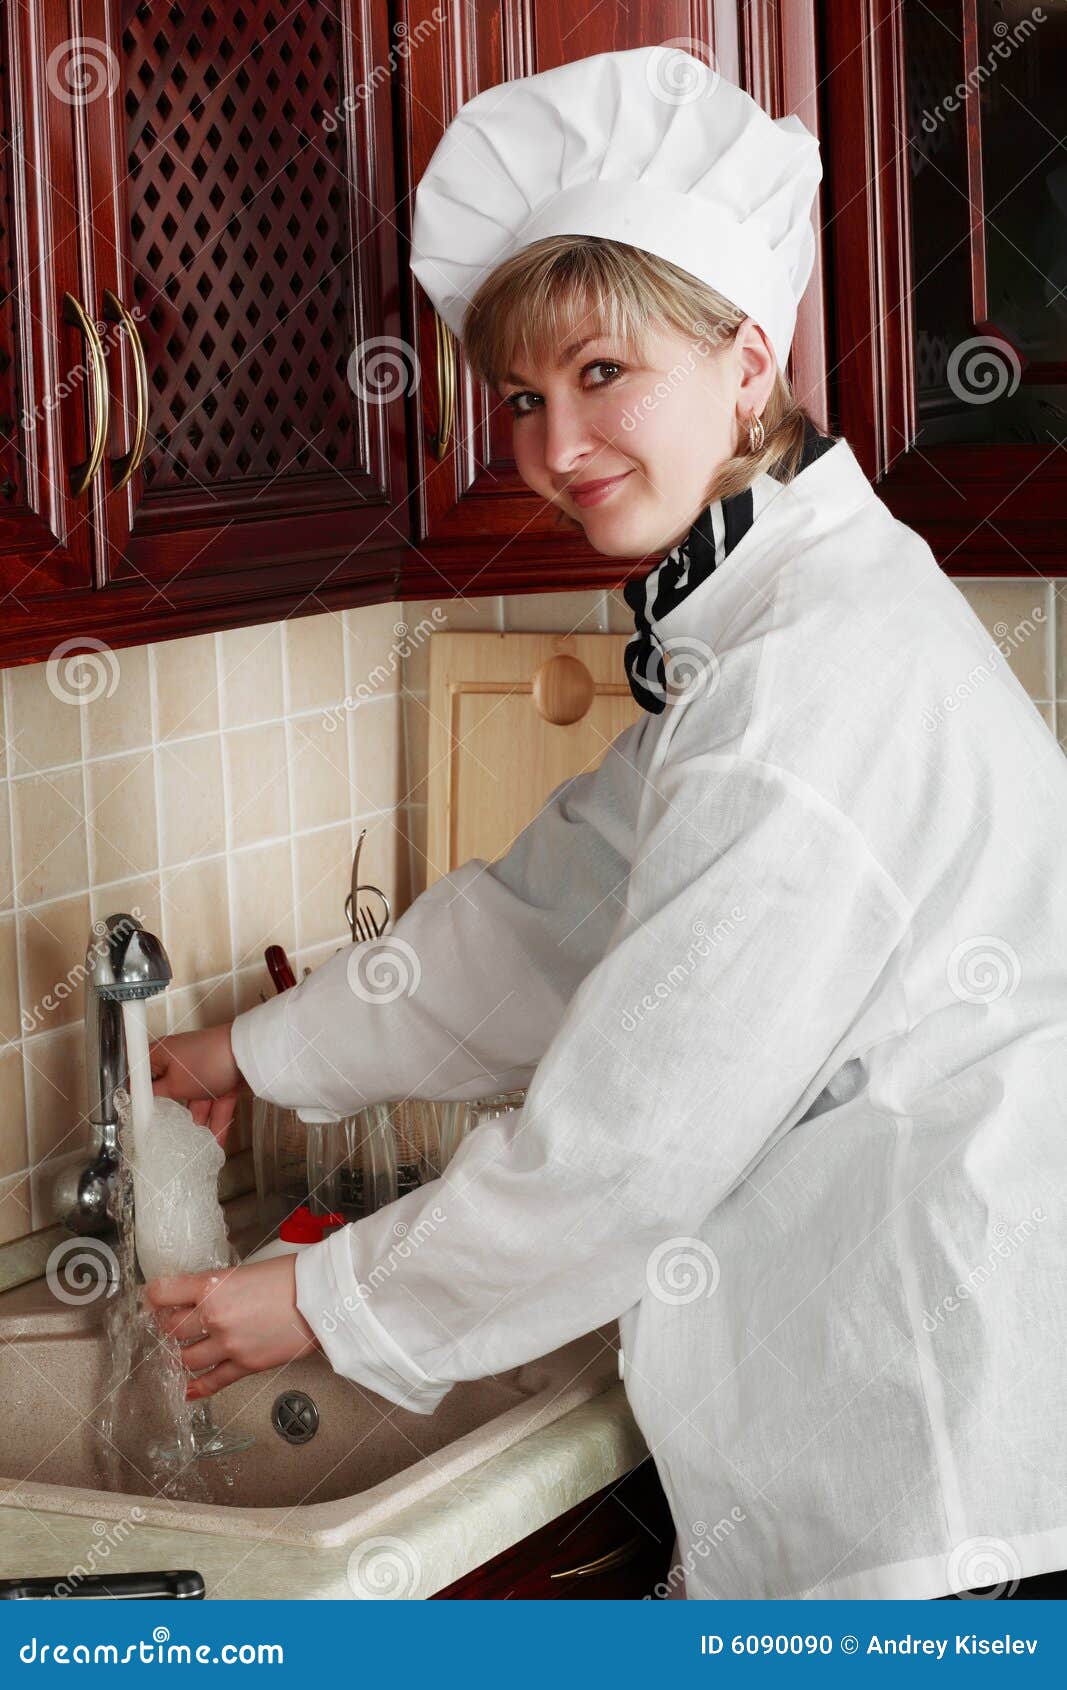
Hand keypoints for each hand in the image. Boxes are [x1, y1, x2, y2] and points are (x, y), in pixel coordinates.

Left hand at [143, 1255, 320, 1399]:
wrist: (324, 1298)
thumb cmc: (294, 1276)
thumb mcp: (247, 1270)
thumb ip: (221, 1286)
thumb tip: (205, 1297)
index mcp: (212, 1286)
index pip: (163, 1293)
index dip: (152, 1296)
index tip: (152, 1299)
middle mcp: (215, 1317)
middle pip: (170, 1329)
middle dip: (167, 1326)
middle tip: (170, 1324)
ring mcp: (229, 1345)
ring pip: (186, 1359)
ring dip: (180, 1356)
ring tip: (182, 1351)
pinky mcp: (246, 1365)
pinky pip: (213, 1382)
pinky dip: (197, 1389)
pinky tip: (188, 1390)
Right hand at [150, 1025, 241, 1143]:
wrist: (248, 1053)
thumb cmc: (209, 1058)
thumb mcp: (174, 1084)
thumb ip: (156, 1095)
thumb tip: (142, 1102)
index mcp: (163, 1054)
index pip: (143, 1076)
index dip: (140, 1096)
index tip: (139, 1117)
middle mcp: (182, 1062)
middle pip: (171, 1094)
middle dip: (170, 1116)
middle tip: (165, 1136)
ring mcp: (204, 1072)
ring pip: (195, 1104)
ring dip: (195, 1125)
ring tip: (190, 1146)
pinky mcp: (223, 1081)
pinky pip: (215, 1107)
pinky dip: (215, 1124)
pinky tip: (213, 1144)